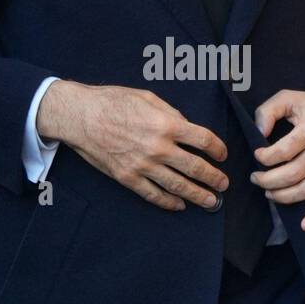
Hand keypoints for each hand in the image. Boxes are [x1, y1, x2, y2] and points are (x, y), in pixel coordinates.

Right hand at [36, 79, 228, 211]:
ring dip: (198, 195)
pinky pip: (153, 195)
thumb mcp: (147, 98)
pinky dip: (168, 203)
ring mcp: (143, 166)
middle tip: (224, 184)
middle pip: (195, 168)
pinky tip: (179, 206)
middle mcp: (158, 148)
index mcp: (167, 125)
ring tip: (211, 201)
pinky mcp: (128, 178)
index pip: (203, 140)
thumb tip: (187, 126)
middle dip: (214, 178)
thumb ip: (171, 113)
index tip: (222, 154)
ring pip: (178, 186)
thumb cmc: (113, 102)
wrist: (81, 117)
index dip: (218, 148)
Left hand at [250, 87, 304, 231]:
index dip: (265, 158)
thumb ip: (268, 111)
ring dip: (284, 197)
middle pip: (292, 174)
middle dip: (268, 181)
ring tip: (269, 193)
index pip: (284, 151)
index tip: (257, 156)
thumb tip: (258, 133)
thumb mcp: (290, 97)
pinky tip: (304, 225)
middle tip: (256, 178)